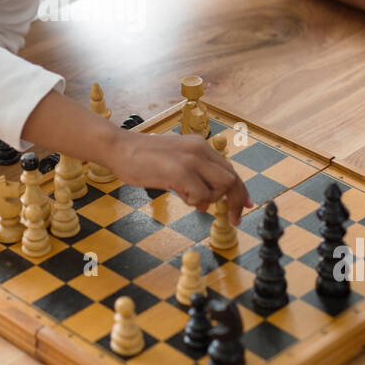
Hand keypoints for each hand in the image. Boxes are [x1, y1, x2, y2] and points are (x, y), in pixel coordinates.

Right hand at [106, 132, 251, 222]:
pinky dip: (194, 202)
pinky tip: (178, 195)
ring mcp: (191, 160)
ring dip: (208, 200)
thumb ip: (193, 176)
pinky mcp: (180, 171)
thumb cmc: (142, 158)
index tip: (245, 205)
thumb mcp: (174, 162)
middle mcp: (200, 149)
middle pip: (232, 179)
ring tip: (187, 197)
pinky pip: (202, 195)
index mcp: (200, 146)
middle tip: (233, 219)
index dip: (240, 190)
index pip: (230, 170)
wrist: (119, 148)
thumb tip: (205, 201)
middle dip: (235, 201)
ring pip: (221, 187)